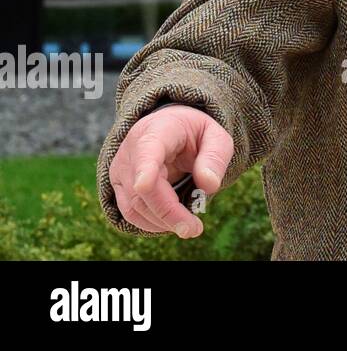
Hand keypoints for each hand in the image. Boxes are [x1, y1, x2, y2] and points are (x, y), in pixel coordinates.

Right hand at [108, 104, 233, 237]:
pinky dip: (152, 223)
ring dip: (162, 222)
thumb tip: (209, 185)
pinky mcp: (120, 188)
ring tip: (190, 227)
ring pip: (134, 206)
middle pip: (143, 189)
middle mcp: (132, 151)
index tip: (144, 185)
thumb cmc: (195, 133)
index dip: (145, 169)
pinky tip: (173, 223)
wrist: (170, 129)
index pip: (148, 151)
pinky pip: (130, 213)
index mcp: (158, 131)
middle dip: (169, 213)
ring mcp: (121, 171)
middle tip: (194, 229)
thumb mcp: (215, 136)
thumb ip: (215, 157)